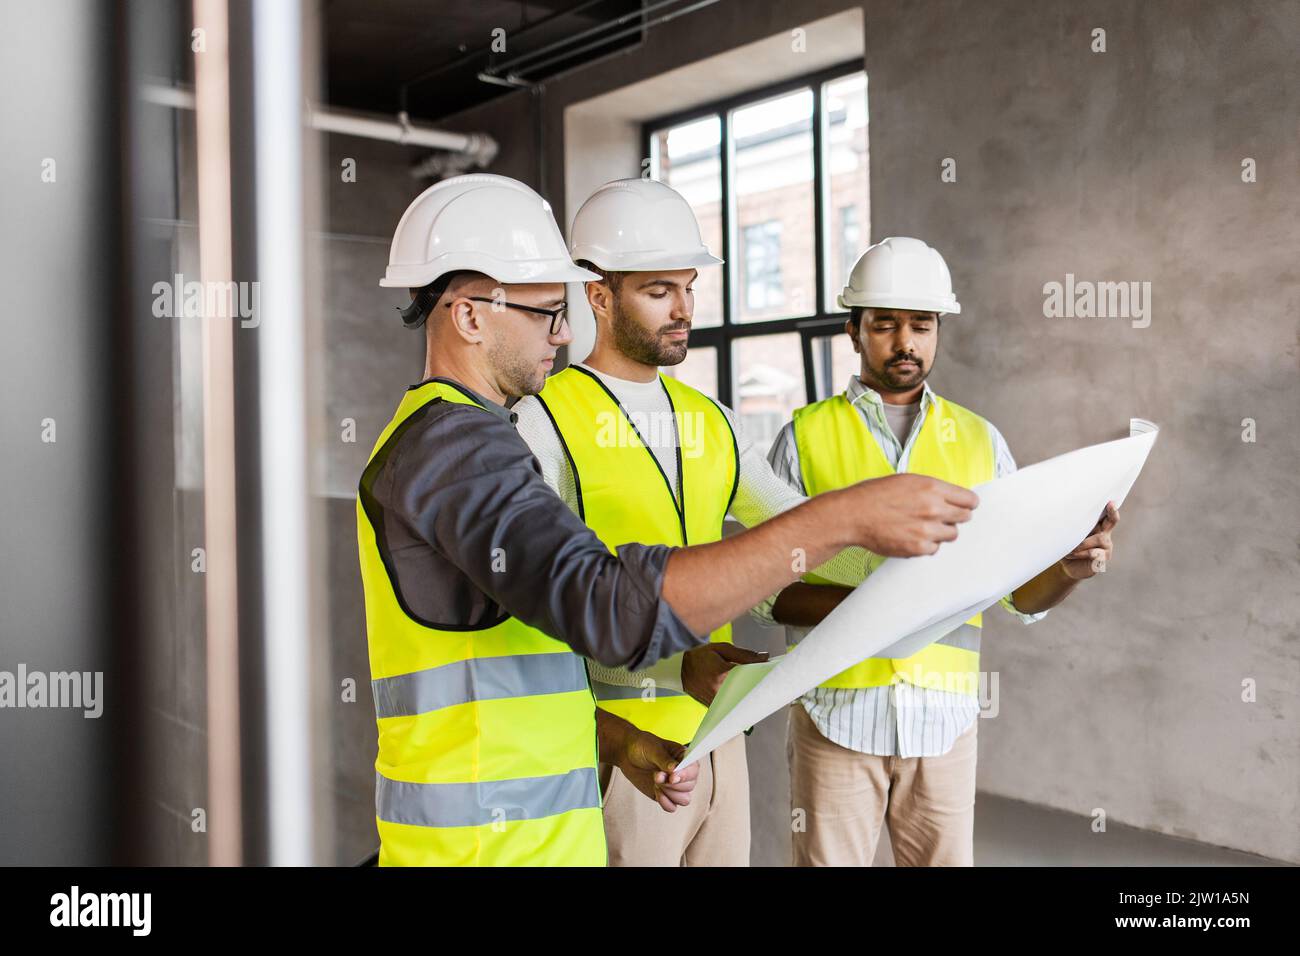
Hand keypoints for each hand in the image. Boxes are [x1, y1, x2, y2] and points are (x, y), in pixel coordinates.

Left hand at [615, 729, 698, 812]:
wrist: (628, 755)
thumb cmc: (642, 746)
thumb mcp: (652, 749)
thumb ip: (664, 760)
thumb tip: (675, 769)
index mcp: (684, 757)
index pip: (694, 769)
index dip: (685, 775)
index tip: (672, 776)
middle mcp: (683, 773)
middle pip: (690, 786)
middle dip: (672, 784)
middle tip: (656, 775)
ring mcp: (675, 786)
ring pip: (684, 799)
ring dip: (669, 793)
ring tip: (655, 781)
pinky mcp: (666, 795)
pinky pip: (672, 807)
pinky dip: (665, 802)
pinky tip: (655, 791)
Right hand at [681, 643, 769, 705]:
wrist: (678, 669)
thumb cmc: (700, 656)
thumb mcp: (720, 648)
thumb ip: (743, 654)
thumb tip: (764, 657)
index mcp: (722, 673)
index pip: (750, 676)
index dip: (762, 674)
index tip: (771, 672)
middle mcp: (719, 690)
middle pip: (748, 691)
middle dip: (758, 686)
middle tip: (766, 681)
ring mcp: (715, 700)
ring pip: (741, 701)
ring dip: (749, 695)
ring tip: (755, 687)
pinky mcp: (713, 706)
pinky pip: (731, 706)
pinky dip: (739, 701)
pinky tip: (743, 694)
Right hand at [838, 473, 978, 557]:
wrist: (852, 515)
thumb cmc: (874, 495)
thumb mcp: (905, 481)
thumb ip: (931, 489)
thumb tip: (949, 498)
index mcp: (932, 487)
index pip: (969, 499)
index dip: (967, 503)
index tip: (964, 506)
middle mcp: (933, 508)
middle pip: (965, 517)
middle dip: (956, 517)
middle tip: (942, 517)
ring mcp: (927, 530)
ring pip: (952, 534)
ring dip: (942, 532)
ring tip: (923, 527)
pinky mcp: (917, 548)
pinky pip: (934, 549)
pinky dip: (927, 545)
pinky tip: (912, 536)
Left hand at [1059, 501, 1117, 579]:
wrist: (1070, 567)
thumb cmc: (1069, 548)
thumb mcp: (1070, 536)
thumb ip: (1071, 528)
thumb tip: (1061, 517)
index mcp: (1097, 528)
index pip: (1106, 517)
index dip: (1111, 509)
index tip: (1111, 501)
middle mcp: (1104, 536)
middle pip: (1112, 522)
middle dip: (1112, 513)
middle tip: (1110, 504)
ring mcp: (1106, 548)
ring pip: (1099, 538)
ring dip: (1081, 542)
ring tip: (1068, 548)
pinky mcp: (1103, 559)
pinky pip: (1094, 552)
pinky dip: (1080, 553)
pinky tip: (1070, 555)